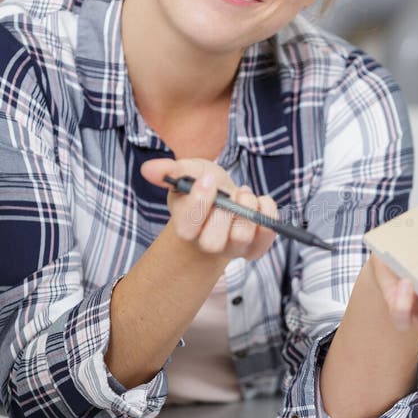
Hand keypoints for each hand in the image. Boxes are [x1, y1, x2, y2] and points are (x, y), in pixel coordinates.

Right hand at [141, 157, 277, 260]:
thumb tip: (149, 169)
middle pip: (214, 242)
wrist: (224, 195)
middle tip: (230, 191)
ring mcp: (233, 248)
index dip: (199, 204)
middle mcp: (208, 243)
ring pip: (242, 238)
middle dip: (225, 211)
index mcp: (186, 228)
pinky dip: (268, 214)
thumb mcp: (186, 171)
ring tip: (243, 194)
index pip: (188, 229)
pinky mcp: (255, 246)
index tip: (208, 180)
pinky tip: (260, 200)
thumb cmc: (202, 183)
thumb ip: (169, 170)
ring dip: (247, 209)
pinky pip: (266, 237)